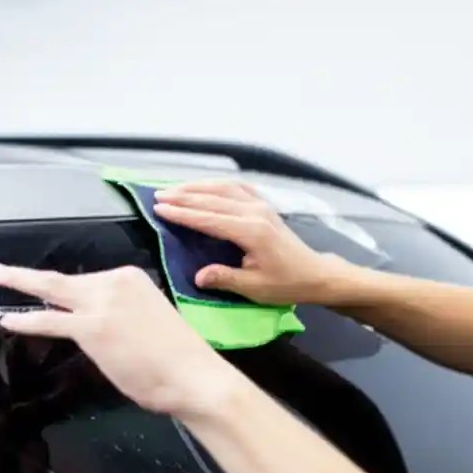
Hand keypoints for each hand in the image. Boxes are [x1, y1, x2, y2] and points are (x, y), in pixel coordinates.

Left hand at [0, 262, 244, 418]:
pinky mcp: (91, 328)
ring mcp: (101, 303)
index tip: (59, 298)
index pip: (91, 283)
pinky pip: (50, 321)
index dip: (73, 295)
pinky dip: (26, 320)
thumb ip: (123, 318)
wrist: (194, 376)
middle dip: (29, 275)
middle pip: (64, 280)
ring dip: (21, 284)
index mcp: (132, 279)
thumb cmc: (180, 360)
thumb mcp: (151, 321)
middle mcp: (115, 283)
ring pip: (52, 291)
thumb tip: (104, 330)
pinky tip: (8, 320)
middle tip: (0, 271)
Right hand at [153, 179, 348, 305]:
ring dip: (197, 187)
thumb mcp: (254, 287)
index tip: (160, 209)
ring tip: (173, 190)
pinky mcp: (264, 205)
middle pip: (212, 199)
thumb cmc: (286, 283)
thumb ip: (225, 278)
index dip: (183, 214)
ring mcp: (261, 206)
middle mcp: (255, 212)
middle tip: (158, 197)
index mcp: (251, 232)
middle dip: (183, 196)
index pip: (209, 219)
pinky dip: (216, 185)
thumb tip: (198, 276)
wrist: (315, 274)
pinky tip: (204, 187)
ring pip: (223, 188)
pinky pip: (237, 188)